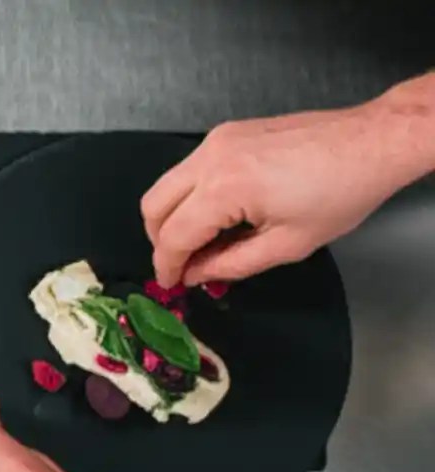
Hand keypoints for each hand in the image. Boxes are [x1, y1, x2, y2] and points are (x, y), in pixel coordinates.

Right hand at [142, 78, 434, 287]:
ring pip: (166, 184)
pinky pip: (189, 169)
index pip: (174, 235)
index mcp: (226, 188)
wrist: (371, 142)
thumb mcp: (287, 245)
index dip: (167, 265)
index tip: (170, 283)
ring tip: (202, 242)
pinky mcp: (226, 133)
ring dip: (173, 217)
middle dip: (160, 240)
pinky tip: (218, 214)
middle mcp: (212, 157)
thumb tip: (196, 273)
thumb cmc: (341, 193)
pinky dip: (190, 196)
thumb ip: (231, 264)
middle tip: (180, 264)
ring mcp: (217, 140)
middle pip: (154, 205)